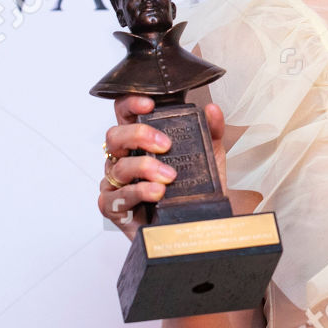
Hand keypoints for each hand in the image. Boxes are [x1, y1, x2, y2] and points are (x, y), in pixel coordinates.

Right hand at [98, 95, 226, 239]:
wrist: (196, 224)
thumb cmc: (193, 188)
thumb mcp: (208, 156)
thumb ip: (211, 131)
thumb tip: (212, 109)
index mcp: (139, 142)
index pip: (125, 114)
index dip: (130, 104)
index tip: (149, 104)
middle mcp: (123, 159)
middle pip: (114, 136)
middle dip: (139, 135)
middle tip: (165, 145)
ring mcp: (116, 183)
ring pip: (119, 167)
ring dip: (145, 168)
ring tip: (169, 176)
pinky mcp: (114, 208)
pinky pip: (117, 197)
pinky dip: (139, 192)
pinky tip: (156, 192)